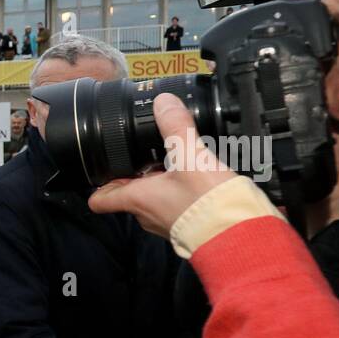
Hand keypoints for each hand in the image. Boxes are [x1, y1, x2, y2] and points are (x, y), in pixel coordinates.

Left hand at [88, 93, 237, 237]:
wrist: (239, 234)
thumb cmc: (207, 203)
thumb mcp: (190, 157)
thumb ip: (176, 128)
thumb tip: (163, 103)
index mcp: (136, 199)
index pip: (100, 199)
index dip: (99, 183)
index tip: (105, 166)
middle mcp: (146, 214)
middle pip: (129, 191)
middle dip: (137, 172)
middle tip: (147, 150)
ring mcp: (166, 220)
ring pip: (154, 195)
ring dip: (161, 177)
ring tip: (177, 156)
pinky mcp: (187, 221)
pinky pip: (176, 202)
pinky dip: (182, 187)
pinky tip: (197, 172)